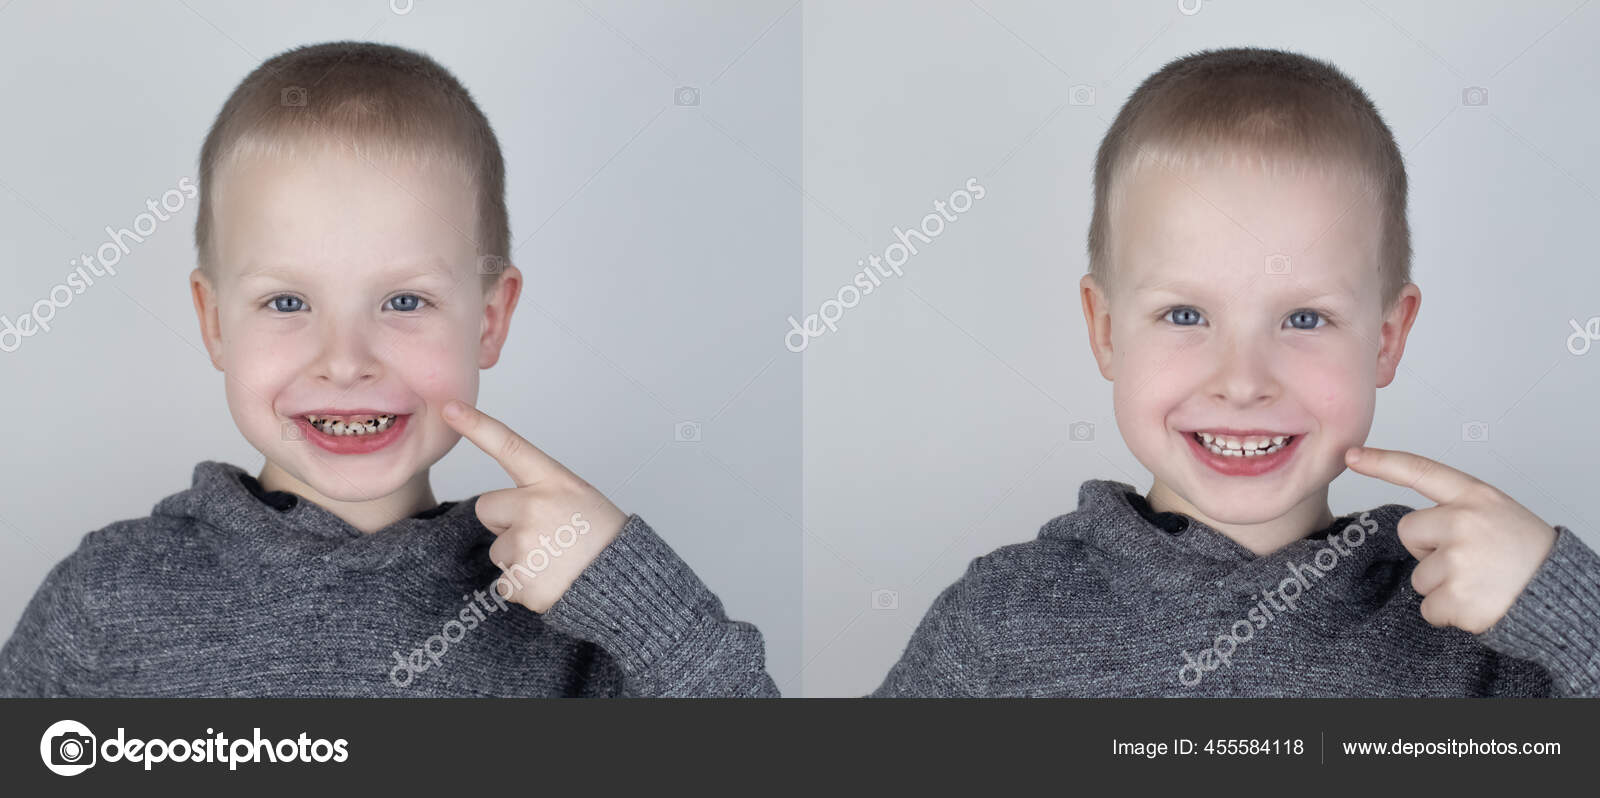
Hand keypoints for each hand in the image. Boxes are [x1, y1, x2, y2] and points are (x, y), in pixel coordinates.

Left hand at [442, 399, 627, 612]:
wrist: (625, 580)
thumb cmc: (602, 536)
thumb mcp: (578, 496)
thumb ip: (540, 492)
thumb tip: (503, 511)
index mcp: (553, 481)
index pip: (509, 446)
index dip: (476, 425)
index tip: (449, 407)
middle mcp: (535, 506)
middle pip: (487, 507)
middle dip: (505, 523)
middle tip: (546, 535)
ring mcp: (527, 543)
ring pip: (497, 550)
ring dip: (520, 559)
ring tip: (556, 561)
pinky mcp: (522, 578)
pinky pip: (505, 581)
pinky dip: (525, 586)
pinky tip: (552, 581)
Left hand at [1344, 445, 1557, 633]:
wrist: (1561, 595)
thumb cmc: (1528, 554)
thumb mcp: (1499, 514)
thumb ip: (1459, 511)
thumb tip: (1416, 528)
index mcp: (1475, 497)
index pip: (1420, 471)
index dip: (1382, 462)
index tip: (1351, 455)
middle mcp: (1463, 522)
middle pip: (1409, 532)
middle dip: (1429, 550)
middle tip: (1471, 559)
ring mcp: (1459, 560)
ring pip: (1419, 576)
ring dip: (1444, 586)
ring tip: (1483, 583)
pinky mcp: (1457, 598)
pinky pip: (1428, 608)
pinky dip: (1450, 613)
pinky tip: (1479, 604)